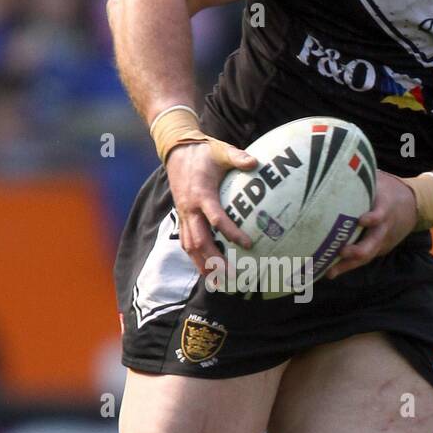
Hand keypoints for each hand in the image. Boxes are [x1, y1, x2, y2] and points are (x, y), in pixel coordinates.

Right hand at [165, 137, 257, 274]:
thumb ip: (238, 157)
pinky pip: (187, 242)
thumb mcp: (221, 150)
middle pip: (200, 241)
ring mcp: (184, 215)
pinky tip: (206, 269)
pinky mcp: (182, 217)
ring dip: (203, 265)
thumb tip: (255, 162)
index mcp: (201, 195)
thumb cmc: (202, 152)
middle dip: (215, 261)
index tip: (248, 245)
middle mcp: (190, 209)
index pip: (216, 219)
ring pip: (190, 246)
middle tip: (232, 275)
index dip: (231, 233)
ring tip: (217, 282)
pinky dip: (196, 258)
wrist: (176, 151)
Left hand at [326, 171, 417, 279]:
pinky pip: (363, 259)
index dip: (372, 218)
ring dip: (347, 265)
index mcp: (385, 208)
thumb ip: (361, 174)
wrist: (418, 205)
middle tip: (339, 251)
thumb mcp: (380, 178)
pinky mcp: (379, 249)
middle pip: (372, 244)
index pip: (381, 214)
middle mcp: (385, 228)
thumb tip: (336, 158)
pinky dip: (347, 266)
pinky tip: (328, 271)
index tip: (361, 219)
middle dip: (356, 251)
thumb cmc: (391, 189)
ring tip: (329, 272)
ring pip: (366, 257)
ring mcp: (382, 241)